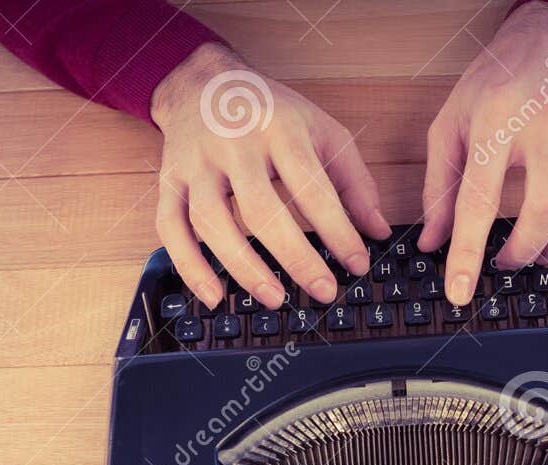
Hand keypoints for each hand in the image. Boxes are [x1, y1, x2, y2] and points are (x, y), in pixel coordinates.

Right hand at [152, 44, 390, 309]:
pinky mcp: (169, 181)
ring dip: (243, 267)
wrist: (203, 82)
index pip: (312, 187)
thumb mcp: (321, 131)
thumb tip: (378, 231)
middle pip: (262, 209)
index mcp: (280, 130)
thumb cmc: (270, 113)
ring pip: (212, 222)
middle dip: (296, 257)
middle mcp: (234, 145)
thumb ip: (353, 181)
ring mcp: (197, 164)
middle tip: (324, 292)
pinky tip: (213, 296)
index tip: (358, 265)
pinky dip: (189, 266)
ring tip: (274, 299)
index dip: (338, 231)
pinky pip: (171, 228)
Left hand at [419, 1, 547, 304]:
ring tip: (547, 251)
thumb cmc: (498, 81)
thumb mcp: (452, 122)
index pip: (478, 200)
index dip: (468, 255)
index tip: (460, 293)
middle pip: (546, 210)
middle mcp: (547, 121)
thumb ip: (439, 185)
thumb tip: (433, 243)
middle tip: (511, 262)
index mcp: (495, 120)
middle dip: (525, 252)